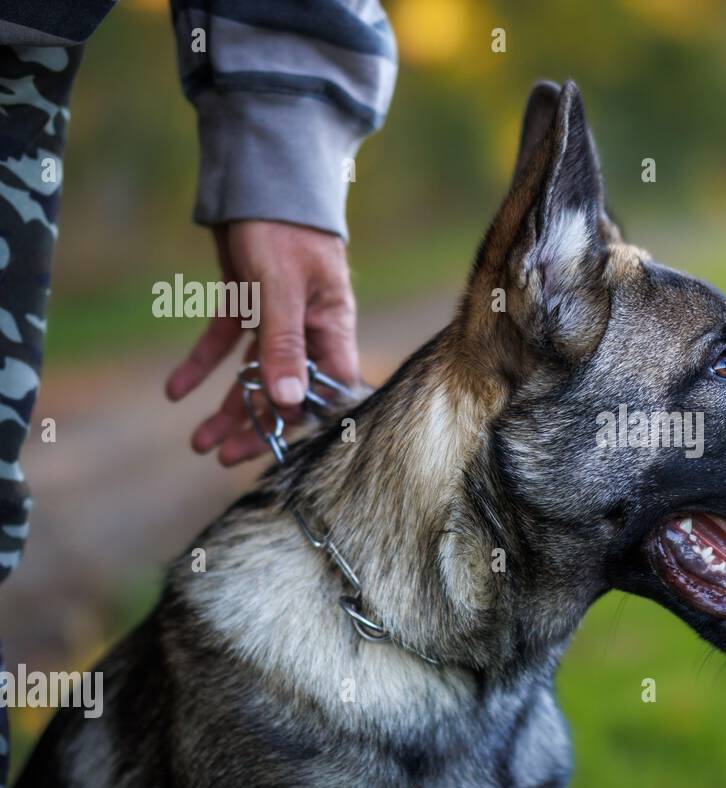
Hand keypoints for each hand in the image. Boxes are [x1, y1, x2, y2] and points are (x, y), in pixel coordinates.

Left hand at [165, 221, 359, 465]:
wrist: (257, 173)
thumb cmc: (283, 227)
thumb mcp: (281, 288)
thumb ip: (285, 344)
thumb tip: (288, 400)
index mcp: (331, 327)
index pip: (326, 388)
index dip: (304, 419)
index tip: (276, 447)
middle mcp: (308, 328)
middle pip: (285, 389)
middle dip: (255, 424)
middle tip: (222, 457)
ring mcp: (276, 317)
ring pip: (253, 374)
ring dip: (227, 407)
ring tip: (198, 442)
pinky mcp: (246, 301)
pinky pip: (225, 343)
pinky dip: (202, 366)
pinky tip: (175, 391)